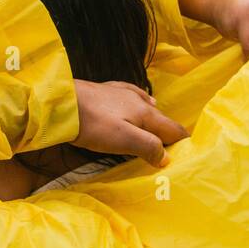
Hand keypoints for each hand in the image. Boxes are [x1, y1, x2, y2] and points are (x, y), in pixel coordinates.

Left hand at [71, 80, 187, 167]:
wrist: (62, 103)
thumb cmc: (93, 125)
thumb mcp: (123, 140)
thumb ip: (148, 147)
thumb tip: (166, 157)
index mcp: (146, 113)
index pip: (173, 129)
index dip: (181, 143)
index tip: (186, 154)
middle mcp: (139, 100)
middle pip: (160, 119)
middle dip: (166, 133)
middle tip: (166, 150)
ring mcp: (122, 93)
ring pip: (146, 107)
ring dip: (153, 120)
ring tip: (154, 132)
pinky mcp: (107, 90)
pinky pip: (131, 95)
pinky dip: (139, 103)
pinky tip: (140, 100)